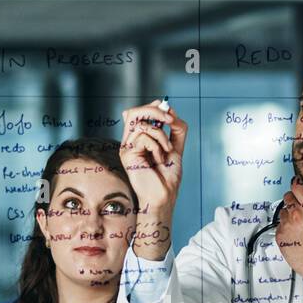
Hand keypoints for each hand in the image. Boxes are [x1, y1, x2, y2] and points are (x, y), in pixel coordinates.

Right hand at [119, 100, 186, 259]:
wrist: (164, 196)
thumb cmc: (167, 177)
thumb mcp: (176, 147)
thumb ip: (175, 129)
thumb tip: (171, 110)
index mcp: (139, 139)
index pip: (139, 113)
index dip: (153, 107)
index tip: (167, 109)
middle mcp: (130, 142)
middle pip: (135, 112)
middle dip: (156, 112)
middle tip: (170, 120)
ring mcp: (127, 147)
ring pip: (142, 123)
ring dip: (161, 136)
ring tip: (166, 152)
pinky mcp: (127, 154)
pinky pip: (144, 137)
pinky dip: (157, 146)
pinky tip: (158, 159)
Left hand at [275, 174, 302, 288]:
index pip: (296, 186)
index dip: (297, 184)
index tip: (297, 184)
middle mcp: (295, 214)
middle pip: (287, 197)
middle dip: (294, 200)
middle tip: (302, 210)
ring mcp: (286, 225)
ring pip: (283, 212)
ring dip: (289, 216)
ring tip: (301, 226)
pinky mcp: (279, 236)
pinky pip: (279, 226)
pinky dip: (286, 228)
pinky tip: (296, 235)